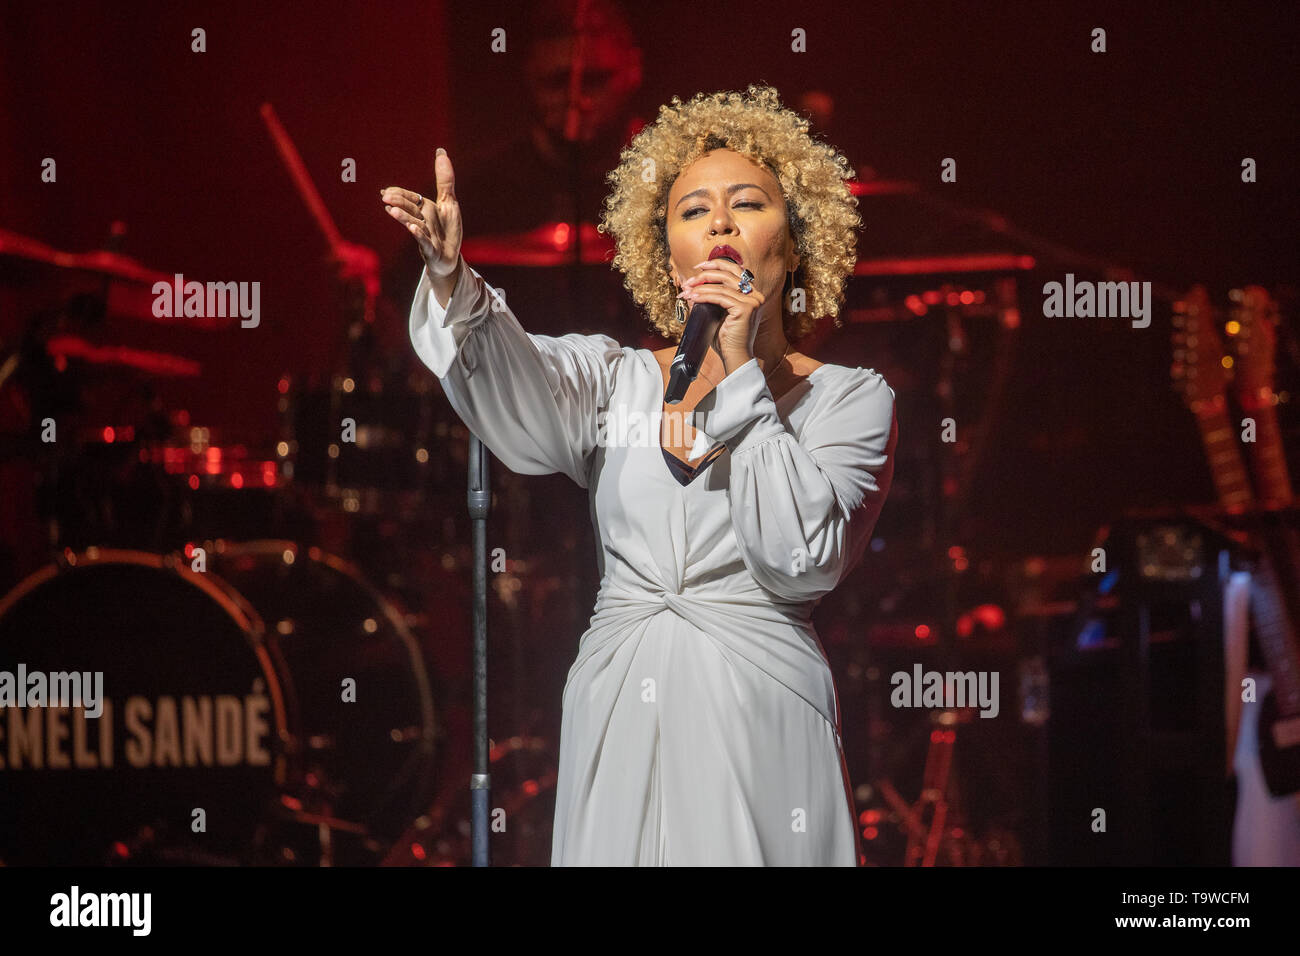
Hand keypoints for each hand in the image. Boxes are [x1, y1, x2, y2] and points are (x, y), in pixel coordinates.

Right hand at [381, 148, 462, 283]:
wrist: (451, 258)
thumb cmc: (448, 230)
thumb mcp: (449, 202)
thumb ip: (444, 178)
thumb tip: (441, 151)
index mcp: (425, 209)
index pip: (410, 199)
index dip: (399, 194)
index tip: (385, 191)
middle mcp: (423, 222)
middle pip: (409, 210)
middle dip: (398, 203)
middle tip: (384, 197)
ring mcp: (426, 236)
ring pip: (413, 224)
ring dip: (403, 217)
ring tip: (391, 211)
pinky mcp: (432, 250)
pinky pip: (424, 241)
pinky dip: (418, 235)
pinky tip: (413, 229)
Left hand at [680, 258, 762, 371]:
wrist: (734, 356)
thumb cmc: (726, 338)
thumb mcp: (716, 313)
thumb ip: (710, 298)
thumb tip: (692, 288)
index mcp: (751, 293)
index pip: (734, 270)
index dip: (716, 264)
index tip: (698, 267)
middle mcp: (755, 294)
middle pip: (728, 273)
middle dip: (705, 275)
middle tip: (688, 281)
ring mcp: (752, 301)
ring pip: (721, 286)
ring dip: (700, 287)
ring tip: (686, 292)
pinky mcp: (745, 308)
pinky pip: (720, 297)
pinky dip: (704, 296)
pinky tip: (693, 298)